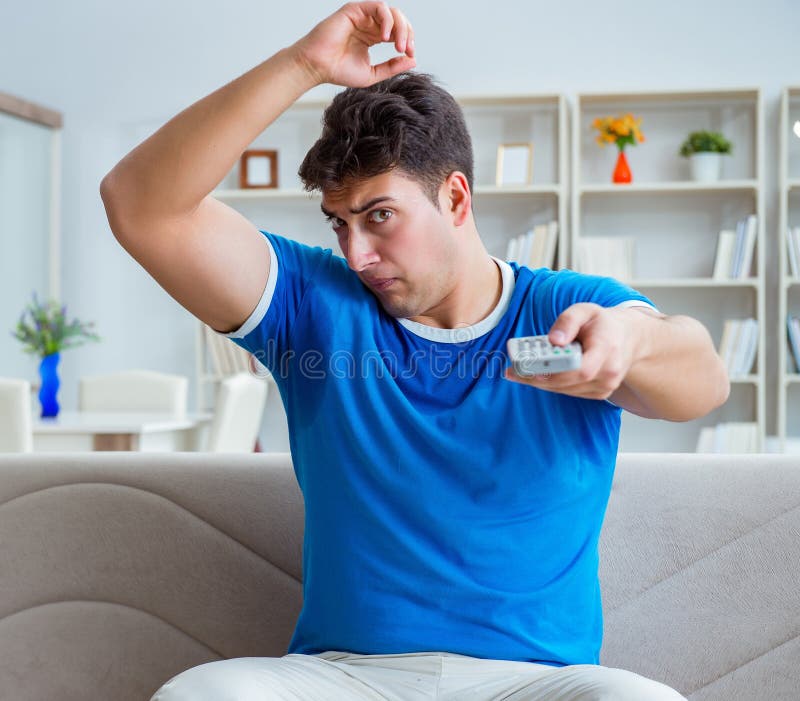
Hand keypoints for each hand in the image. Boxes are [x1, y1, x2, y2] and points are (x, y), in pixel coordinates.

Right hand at [292, 2, 415, 87]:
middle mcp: (369, 24)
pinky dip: (387, 20)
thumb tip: (413, 60)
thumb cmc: (338, 71)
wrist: (318, 67)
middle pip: (398, 20)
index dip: (408, 41)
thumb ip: (392, 67)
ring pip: (391, 12)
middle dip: (407, 33)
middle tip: (406, 50)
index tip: (410, 55)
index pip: (398, 32)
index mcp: (373, 36)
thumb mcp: (373, 74)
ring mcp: (362, 16)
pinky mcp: (355, 10)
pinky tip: (386, 37)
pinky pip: (379, 7)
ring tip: (398, 45)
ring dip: (400, 27)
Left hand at [504, 303, 641, 400]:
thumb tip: (554, 340)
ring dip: (540, 382)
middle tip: (512, 370)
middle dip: (538, 377)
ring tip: (516, 372)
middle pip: (569, 382)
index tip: (532, 368)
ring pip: (566, 389)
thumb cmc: (602, 323)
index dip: (556, 372)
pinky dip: (551, 384)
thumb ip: (568, 321)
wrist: (627, 337)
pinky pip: (570, 391)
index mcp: (608, 349)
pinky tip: (534, 376)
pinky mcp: (599, 393)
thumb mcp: (585, 310)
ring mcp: (606, 386)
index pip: (582, 369)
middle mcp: (609, 372)